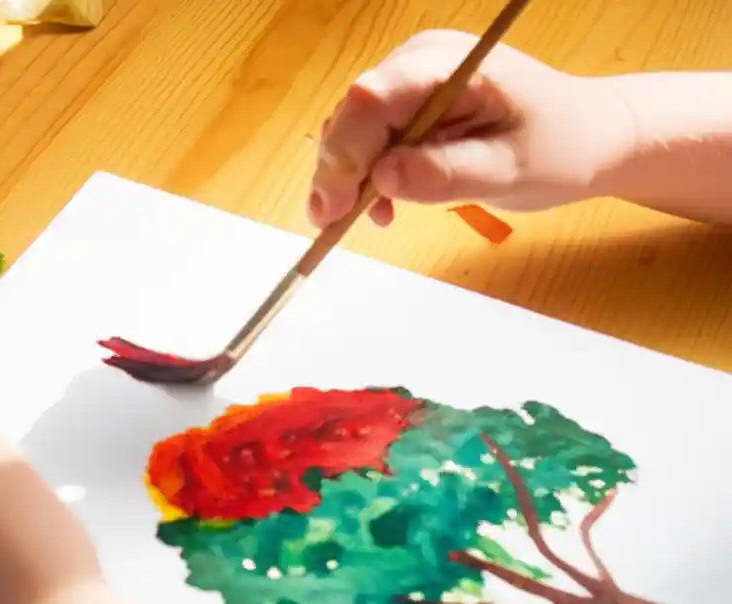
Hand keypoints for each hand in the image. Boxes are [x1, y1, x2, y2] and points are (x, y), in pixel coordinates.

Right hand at [308, 30, 634, 227]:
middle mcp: (419, 62)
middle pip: (352, 114)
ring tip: (369, 217)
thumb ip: (447, 174)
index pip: (372, 98)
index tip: (334, 207)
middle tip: (331, 224)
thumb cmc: (562, 147)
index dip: (344, 151)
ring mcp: (411, 82)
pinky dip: (366, 176)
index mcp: (448, 64)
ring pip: (352, 129)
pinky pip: (369, 139)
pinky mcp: (409, 106)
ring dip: (349, 179)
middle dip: (338, 172)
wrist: (589, 135)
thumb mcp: (511, 170)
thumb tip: (383, 178)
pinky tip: (382, 206)